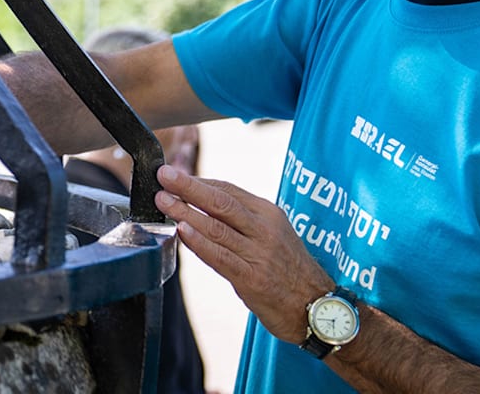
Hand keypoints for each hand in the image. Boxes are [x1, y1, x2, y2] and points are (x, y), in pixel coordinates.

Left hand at [154, 164, 334, 343]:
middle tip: (164, 175)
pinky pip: (220, 257)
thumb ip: (242, 221)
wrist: (316, 305)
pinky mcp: (252, 278)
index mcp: (268, 213)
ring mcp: (259, 253)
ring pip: (216, 227)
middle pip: (221, 201)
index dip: (198, 181)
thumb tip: (201, 206)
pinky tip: (182, 231)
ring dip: (185, 212)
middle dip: (188, 186)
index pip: (227, 189)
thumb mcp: (272, 234)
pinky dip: (199, 242)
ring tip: (163, 201)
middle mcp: (264, 229)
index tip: (173, 174)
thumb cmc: (288, 269)